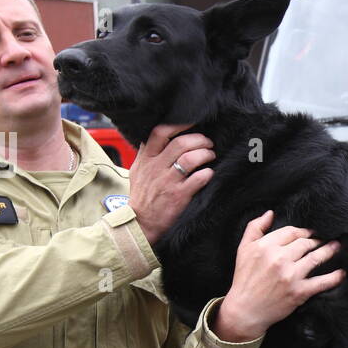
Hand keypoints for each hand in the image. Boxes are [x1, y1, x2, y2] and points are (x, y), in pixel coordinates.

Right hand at [129, 124, 215, 244]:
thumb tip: (155, 136)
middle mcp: (157, 168)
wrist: (140, 223)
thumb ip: (145, 153)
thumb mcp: (137, 171)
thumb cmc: (141, 196)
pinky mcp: (179, 196)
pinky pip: (198, 179)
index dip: (178, 125)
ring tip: (210, 156)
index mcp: (147, 159)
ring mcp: (168, 182)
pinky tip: (209, 173)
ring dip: (206, 154)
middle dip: (200, 140)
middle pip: (181, 143)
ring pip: (191, 159)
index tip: (192, 123)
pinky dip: (208, 173)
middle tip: (208, 143)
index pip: (160, 133)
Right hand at [212, 210, 343, 341]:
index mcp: (265, 246)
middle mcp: (279, 259)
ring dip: (329, 251)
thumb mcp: (243, 249)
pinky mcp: (299, 292)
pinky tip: (341, 273)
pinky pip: (321, 282)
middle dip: (316, 240)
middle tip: (324, 239)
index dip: (303, 231)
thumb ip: (255, 228)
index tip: (309, 233)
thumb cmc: (244, 279)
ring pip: (316, 258)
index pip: (291, 232)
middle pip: (305, 243)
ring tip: (337, 246)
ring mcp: (290, 275)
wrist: (245, 310)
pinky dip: (334, 277)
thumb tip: (270, 213)